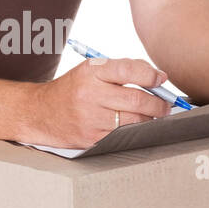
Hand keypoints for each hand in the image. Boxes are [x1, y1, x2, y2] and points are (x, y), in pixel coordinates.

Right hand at [17, 57, 171, 148]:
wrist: (41, 113)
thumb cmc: (72, 89)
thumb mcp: (90, 71)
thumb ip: (122, 70)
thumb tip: (157, 77)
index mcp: (91, 72)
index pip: (129, 70)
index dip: (151, 75)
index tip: (161, 79)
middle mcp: (90, 94)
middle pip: (136, 99)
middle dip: (158, 102)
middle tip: (167, 104)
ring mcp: (91, 118)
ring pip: (134, 120)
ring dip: (150, 118)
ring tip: (155, 115)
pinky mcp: (92, 138)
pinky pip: (124, 134)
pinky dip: (136, 130)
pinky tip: (138, 126)